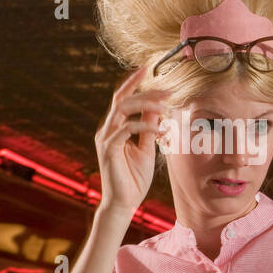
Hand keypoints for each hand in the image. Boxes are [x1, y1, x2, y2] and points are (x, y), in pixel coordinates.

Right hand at [95, 66, 172, 216]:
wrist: (124, 203)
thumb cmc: (134, 178)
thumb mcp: (146, 148)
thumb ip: (148, 128)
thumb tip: (156, 108)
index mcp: (114, 127)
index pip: (123, 98)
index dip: (133, 82)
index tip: (148, 69)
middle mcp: (107, 129)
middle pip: (122, 99)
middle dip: (143, 89)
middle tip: (167, 89)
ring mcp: (105, 138)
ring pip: (122, 109)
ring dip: (146, 104)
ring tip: (166, 106)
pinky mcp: (108, 149)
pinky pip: (126, 129)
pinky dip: (145, 125)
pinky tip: (161, 130)